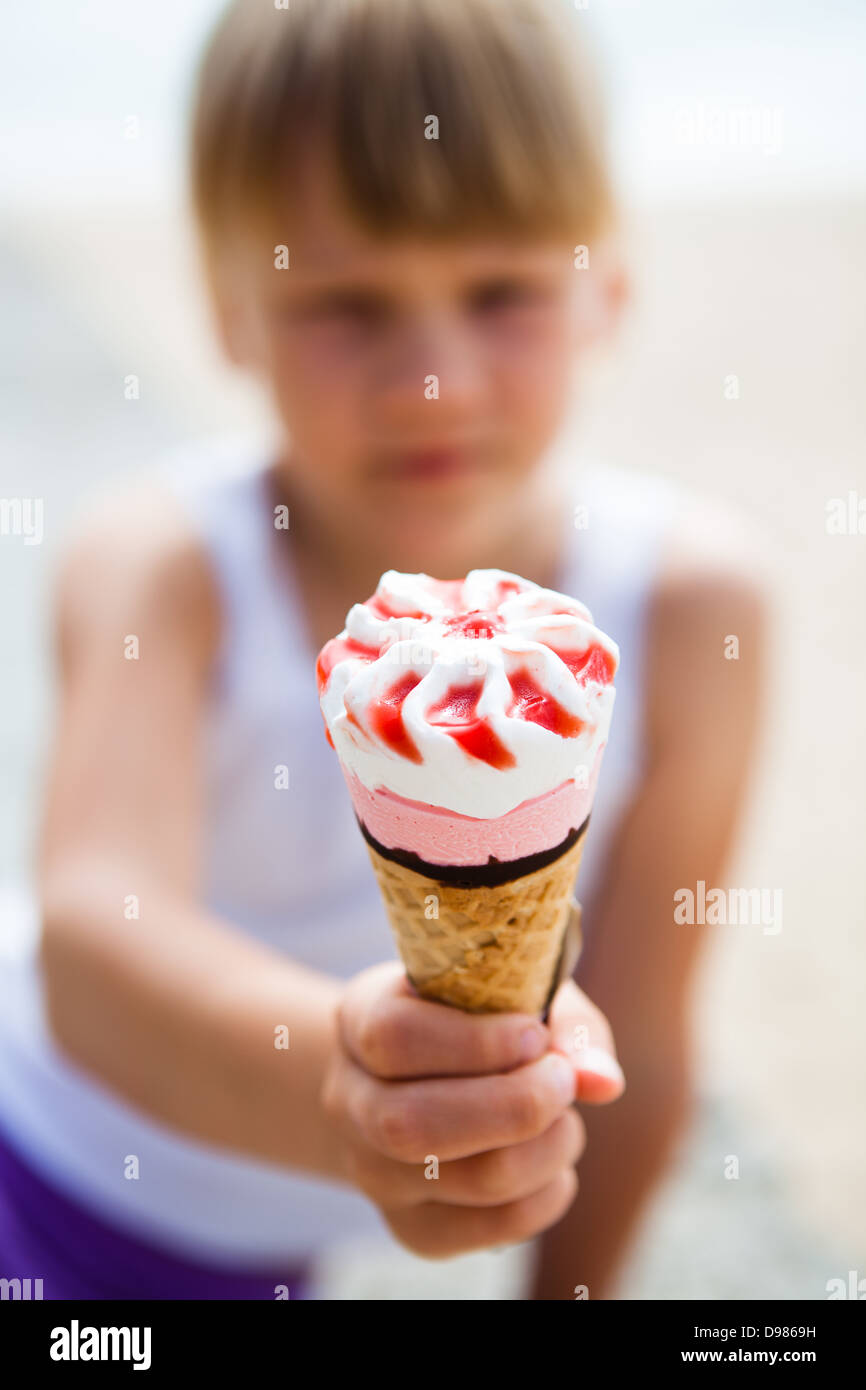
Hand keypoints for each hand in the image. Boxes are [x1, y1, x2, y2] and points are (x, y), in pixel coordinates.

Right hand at [321, 962, 623, 1257]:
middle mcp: (349, 1099)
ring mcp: (372, 1171)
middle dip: (514, 1107)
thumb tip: (604, 1081)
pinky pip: (489, 1230)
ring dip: (544, 1149)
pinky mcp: (410, 1227)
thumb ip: (562, 1026)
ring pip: (465, 1181)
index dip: (473, 1042)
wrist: (413, 1079)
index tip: (534, 1034)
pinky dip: (546, 1196)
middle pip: (414, 1125)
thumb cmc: (475, 1019)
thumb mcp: (509, 994)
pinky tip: (555, 1163)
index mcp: (361, 1019)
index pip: (394, 1038)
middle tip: (563, 1083)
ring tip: (566, 1119)